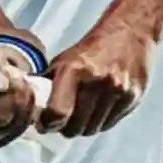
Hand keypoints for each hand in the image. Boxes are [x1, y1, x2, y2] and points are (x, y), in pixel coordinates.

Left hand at [37, 23, 152, 137]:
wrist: (128, 33)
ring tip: (81, 113)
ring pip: (92, 129)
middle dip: (65, 127)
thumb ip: (47, 84)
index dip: (48, 123)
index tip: (44, 123)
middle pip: (75, 127)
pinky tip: (97, 108)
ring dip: (83, 126)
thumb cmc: (90, 50)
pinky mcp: (133, 97)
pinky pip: (109, 124)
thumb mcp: (63, 61)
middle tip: (63, 119)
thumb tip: (29, 108)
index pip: (57, 113)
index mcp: (74, 70)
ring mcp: (117, 90)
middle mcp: (97, 81)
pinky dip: (100, 122)